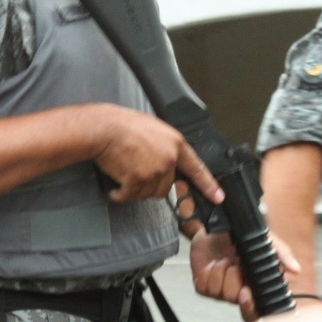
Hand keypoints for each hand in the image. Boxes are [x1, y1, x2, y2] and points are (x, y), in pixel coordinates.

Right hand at [87, 105, 221, 204]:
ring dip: (134, 190)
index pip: (196, 168)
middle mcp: (168, 158)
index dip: (208, 184)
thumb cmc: (122, 125)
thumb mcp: (153, 127)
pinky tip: (115, 187)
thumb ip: (165, 146)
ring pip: (148, 193)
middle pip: (165, 186)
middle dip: (149, 184)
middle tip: (134, 172)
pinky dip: (120, 194)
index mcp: (175, 143)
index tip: (217, 197)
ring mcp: (155, 170)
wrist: (104, 128)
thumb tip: (165, 159)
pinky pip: (130, 196)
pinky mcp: (138, 179)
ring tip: (122, 174)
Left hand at [189, 229, 302, 320]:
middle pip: (239, 305)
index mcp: (256, 285)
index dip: (252, 308)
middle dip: (237, 285)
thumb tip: (296, 269)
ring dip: (223, 271)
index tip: (248, 293)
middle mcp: (240, 292)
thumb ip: (282, 254)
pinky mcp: (204, 286)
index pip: (257, 311)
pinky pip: (205, 288)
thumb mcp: (265, 240)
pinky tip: (213, 262)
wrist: (214, 226)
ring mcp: (221, 290)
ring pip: (222, 294)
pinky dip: (208, 272)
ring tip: (227, 259)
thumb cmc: (239, 236)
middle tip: (237, 268)